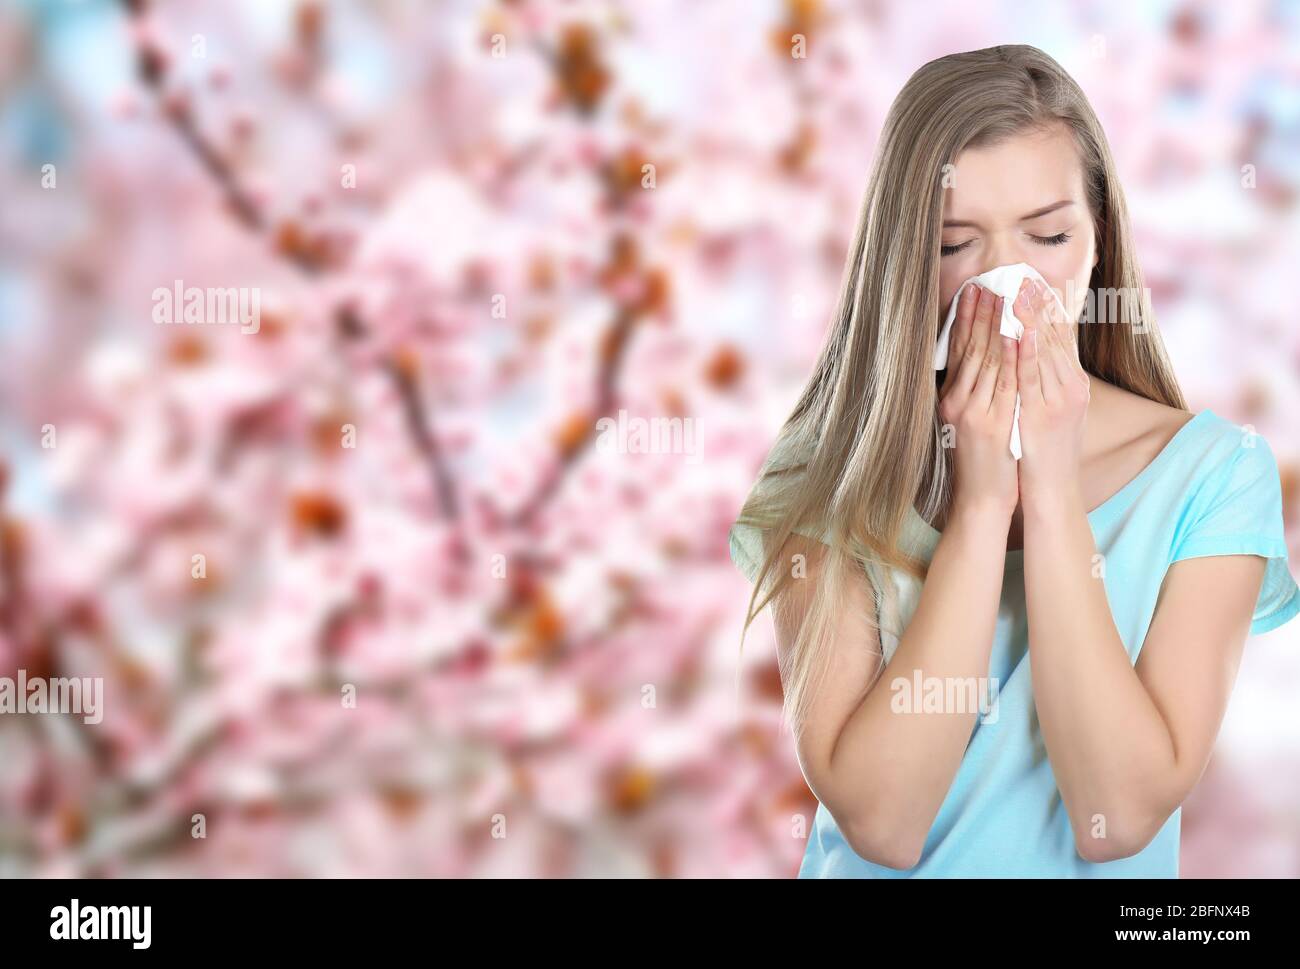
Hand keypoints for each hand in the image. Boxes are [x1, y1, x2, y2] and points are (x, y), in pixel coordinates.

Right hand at [937, 283, 1020, 520]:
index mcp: (950, 400)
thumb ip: (973, 395)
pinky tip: (1016, 332)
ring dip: (995, 324)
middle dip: (979, 314)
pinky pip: (1002, 382)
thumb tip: (984, 365)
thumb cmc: (980, 465)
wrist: (980, 501)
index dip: (965, 319)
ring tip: (1003, 296)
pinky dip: (1010, 354)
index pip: (956, 351)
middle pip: (968, 349)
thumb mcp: (969, 425)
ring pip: (985, 359)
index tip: (973, 292)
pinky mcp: (989, 423)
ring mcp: (971, 412)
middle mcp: (956, 402)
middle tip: (987, 283)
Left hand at [1013, 276, 1089, 510]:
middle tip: (1026, 273)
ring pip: (1046, 351)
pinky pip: (1033, 378)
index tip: (1038, 279)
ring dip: (1032, 318)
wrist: (1051, 492)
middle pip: (1056, 337)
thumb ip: (1048, 384)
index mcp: (1073, 385)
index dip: (1050, 307)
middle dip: (1040, 304)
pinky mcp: (1042, 415)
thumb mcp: (1051, 413)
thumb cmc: (1045, 454)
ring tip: (1020, 289)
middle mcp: (1071, 388)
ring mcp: (1059, 401)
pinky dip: (1028, 352)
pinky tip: (1020, 330)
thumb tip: (1035, 356)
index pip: (1063, 337)